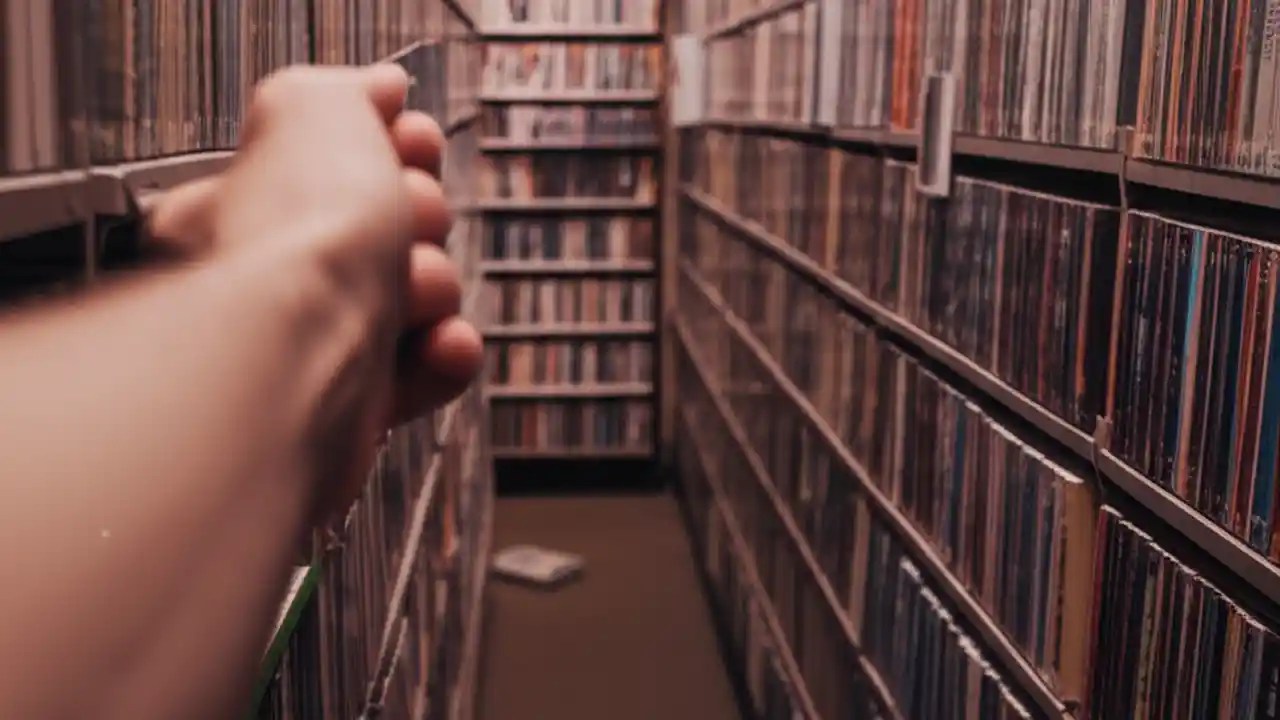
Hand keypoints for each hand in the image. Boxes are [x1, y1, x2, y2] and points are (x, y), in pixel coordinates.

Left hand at [148, 64, 482, 520]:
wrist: (310, 361)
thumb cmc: (296, 245)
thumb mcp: (308, 109)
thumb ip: (344, 94)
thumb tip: (379, 91)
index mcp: (240, 205)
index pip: (335, 164)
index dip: (388, 149)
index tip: (405, 144)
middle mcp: (273, 280)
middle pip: (389, 230)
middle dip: (416, 220)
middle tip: (398, 221)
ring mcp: (316, 346)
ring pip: (418, 298)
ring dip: (433, 287)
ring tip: (403, 293)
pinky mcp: (356, 409)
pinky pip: (431, 365)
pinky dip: (445, 354)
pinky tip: (435, 342)